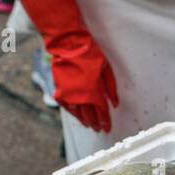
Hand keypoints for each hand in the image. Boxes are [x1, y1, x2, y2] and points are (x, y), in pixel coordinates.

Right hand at [21, 0, 116, 132]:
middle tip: (98, 129)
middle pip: (90, 116)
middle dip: (95, 123)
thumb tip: (115, 103)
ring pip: (78, 115)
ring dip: (84, 121)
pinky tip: (77, 116)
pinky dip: (73, 113)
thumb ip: (111, 88)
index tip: (107, 128)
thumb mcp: (106, 68)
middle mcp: (81, 98)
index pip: (101, 113)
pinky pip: (67, 108)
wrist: (68, 44)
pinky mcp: (59, 92)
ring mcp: (69, 96)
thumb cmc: (89, 53)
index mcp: (94, 93)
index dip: (105, 121)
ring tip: (89, 125)